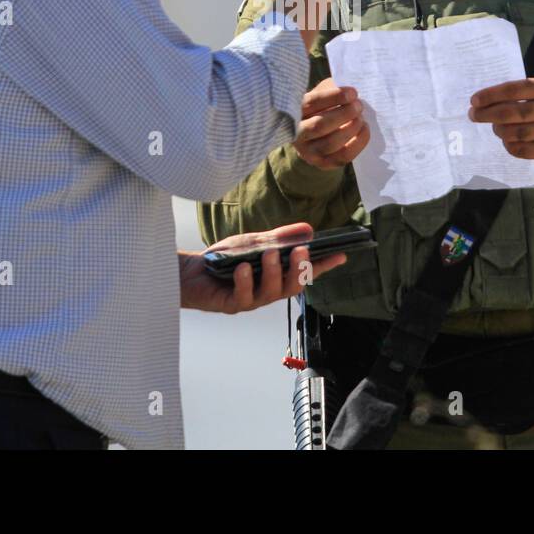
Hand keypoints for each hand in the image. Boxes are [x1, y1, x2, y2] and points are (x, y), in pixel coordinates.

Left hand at [179, 222, 347, 313]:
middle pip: (294, 286)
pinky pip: (244, 296)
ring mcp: (252, 299)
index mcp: (277, 276)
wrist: (191, 272)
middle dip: (300, 269)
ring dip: (273, 272)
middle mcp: (269, 291)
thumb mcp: (254, 243)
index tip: (341, 254)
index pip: (306, 271)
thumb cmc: (225, 260)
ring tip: (269, 254)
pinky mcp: (233, 304)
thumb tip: (308, 229)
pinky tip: (242, 268)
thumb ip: (279, 238)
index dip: (324, 265)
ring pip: (272, 292)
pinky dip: (245, 280)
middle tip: (300, 251)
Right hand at [294, 78, 369, 168]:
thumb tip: (350, 89)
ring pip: (330, 143)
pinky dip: (358, 143)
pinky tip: (364, 129)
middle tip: (359, 105)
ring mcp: (308, 152)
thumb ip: (331, 88)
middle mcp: (297, 134)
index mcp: (294, 111)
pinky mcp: (322, 163)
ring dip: (351, 128)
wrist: (311, 136)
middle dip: (344, 114)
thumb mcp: (320, 93)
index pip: (311, 103)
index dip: (334, 97)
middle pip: (319, 125)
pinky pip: (342, 156)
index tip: (353, 93)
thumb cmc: (319, 108)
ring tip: (361, 118)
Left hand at [467, 77, 533, 162]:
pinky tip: (509, 139)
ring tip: (496, 126)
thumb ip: (522, 91)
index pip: (514, 90)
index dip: (491, 95)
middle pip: (510, 113)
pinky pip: (518, 149)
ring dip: (498, 129)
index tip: (474, 100)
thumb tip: (486, 99)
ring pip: (512, 132)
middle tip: (473, 114)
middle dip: (486, 114)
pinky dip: (508, 143)